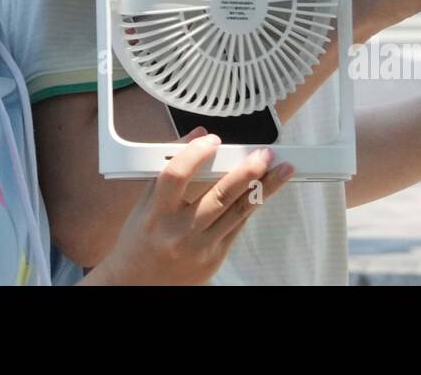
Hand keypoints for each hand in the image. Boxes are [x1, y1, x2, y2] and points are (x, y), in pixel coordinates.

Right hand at [91, 130, 292, 285]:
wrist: (138, 283)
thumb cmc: (140, 240)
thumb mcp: (146, 203)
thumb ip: (171, 168)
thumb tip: (198, 137)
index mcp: (156, 213)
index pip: (176, 175)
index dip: (196, 154)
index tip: (212, 139)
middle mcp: (179, 232)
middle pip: (219, 196)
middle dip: (246, 171)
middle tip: (265, 154)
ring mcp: (200, 247)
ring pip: (238, 211)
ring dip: (264, 188)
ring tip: (283, 169)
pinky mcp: (214, 258)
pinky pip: (238, 226)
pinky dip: (252, 204)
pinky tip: (265, 189)